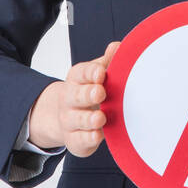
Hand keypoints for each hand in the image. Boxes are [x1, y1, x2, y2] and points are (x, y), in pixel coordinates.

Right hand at [28, 41, 120, 156]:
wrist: (68, 117)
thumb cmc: (90, 91)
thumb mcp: (97, 74)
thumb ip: (108, 61)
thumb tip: (118, 46)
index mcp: (77, 79)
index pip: (80, 73)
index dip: (90, 72)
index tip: (102, 73)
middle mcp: (70, 99)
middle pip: (75, 95)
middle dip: (87, 94)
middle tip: (100, 93)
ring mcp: (70, 120)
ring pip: (76, 120)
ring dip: (88, 119)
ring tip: (100, 118)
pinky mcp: (74, 140)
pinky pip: (78, 141)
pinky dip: (87, 139)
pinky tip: (97, 135)